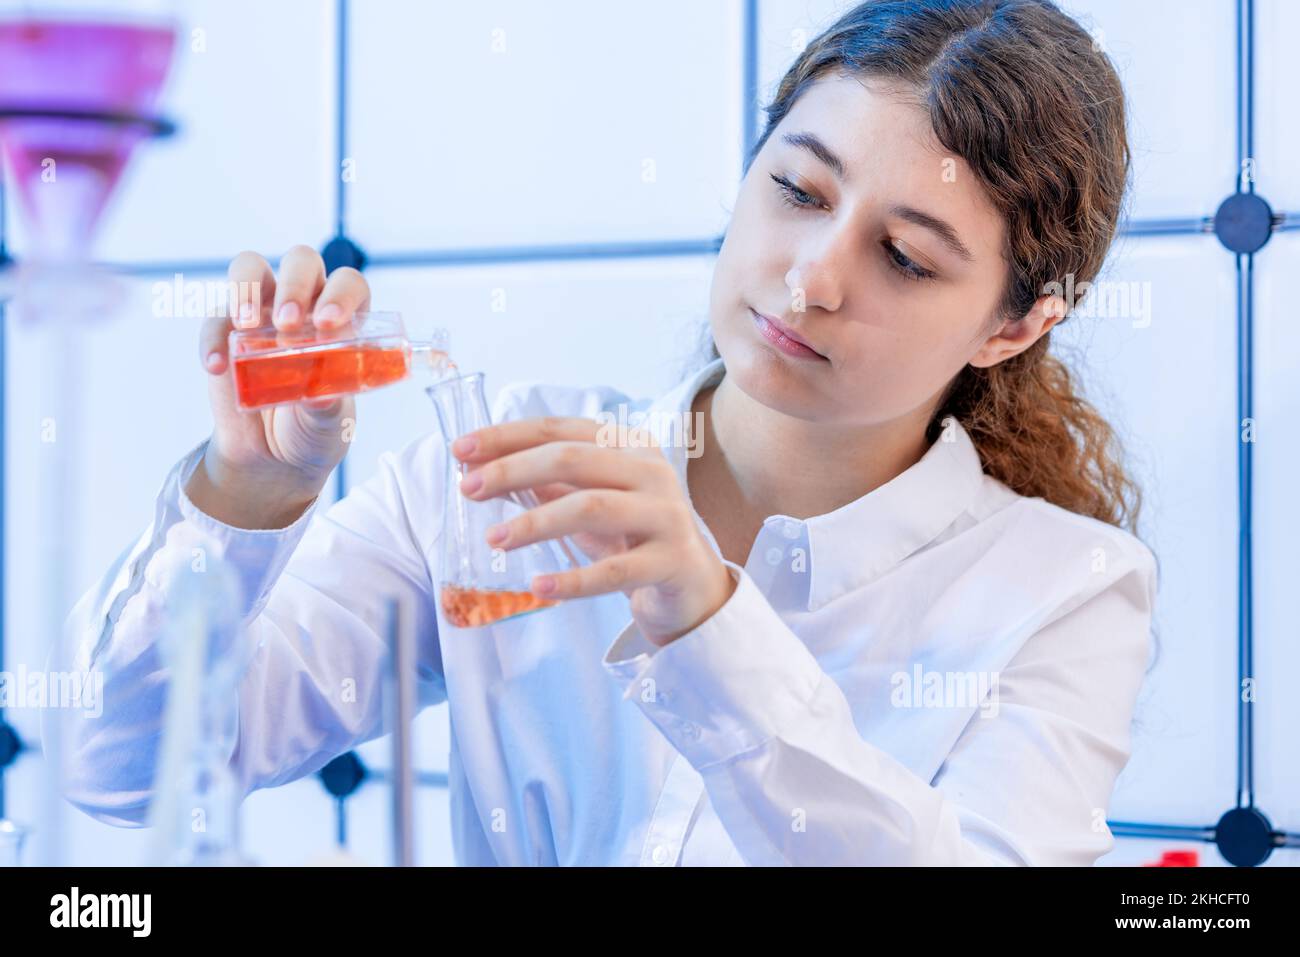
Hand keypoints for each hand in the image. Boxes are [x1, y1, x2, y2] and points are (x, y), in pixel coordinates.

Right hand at [198, 245, 369, 495]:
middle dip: (295, 285)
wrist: (273, 459)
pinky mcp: (226, 330)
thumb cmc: (314, 428)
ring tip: (247, 326)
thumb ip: (327, 405)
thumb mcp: (328, 424)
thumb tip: (321, 393)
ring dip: (247, 288)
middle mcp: (305, 305)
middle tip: (289, 323)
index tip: (328, 323)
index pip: (350, 285)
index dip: (341, 294)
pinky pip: (215, 318)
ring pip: (250, 268)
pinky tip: (218, 367)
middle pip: (302, 262)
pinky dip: (213, 338)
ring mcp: (263, 312)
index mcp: (344, 321)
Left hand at [452, 417, 736, 645]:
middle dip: (513, 470)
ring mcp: (664, 515)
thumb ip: (545, 482)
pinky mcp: (669, 562)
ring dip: (536, 522)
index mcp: (629, 445)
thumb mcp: (589, 500)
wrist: (692, 585)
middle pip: (572, 459)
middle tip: (469, 489)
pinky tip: (539, 586)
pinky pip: (614, 571)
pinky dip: (573, 580)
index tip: (460, 451)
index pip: (559, 430)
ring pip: (591, 508)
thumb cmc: (631, 535)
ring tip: (495, 538)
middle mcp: (651, 471)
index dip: (507, 437)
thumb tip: (477, 468)